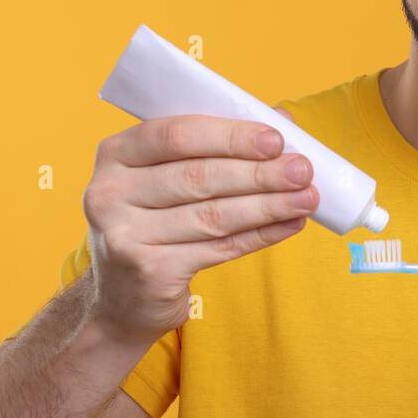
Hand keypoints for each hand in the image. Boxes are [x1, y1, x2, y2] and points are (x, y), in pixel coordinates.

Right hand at [81, 107, 318, 344]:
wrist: (124, 296)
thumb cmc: (159, 219)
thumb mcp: (171, 175)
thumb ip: (219, 144)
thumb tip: (283, 121)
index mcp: (115, 153)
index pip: (175, 135)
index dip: (230, 136)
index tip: (277, 139)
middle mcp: (109, 192)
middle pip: (198, 177)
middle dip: (259, 173)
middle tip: (303, 170)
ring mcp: (124, 236)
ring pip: (212, 215)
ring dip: (268, 205)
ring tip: (308, 198)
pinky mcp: (148, 272)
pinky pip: (218, 248)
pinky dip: (261, 235)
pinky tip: (291, 224)